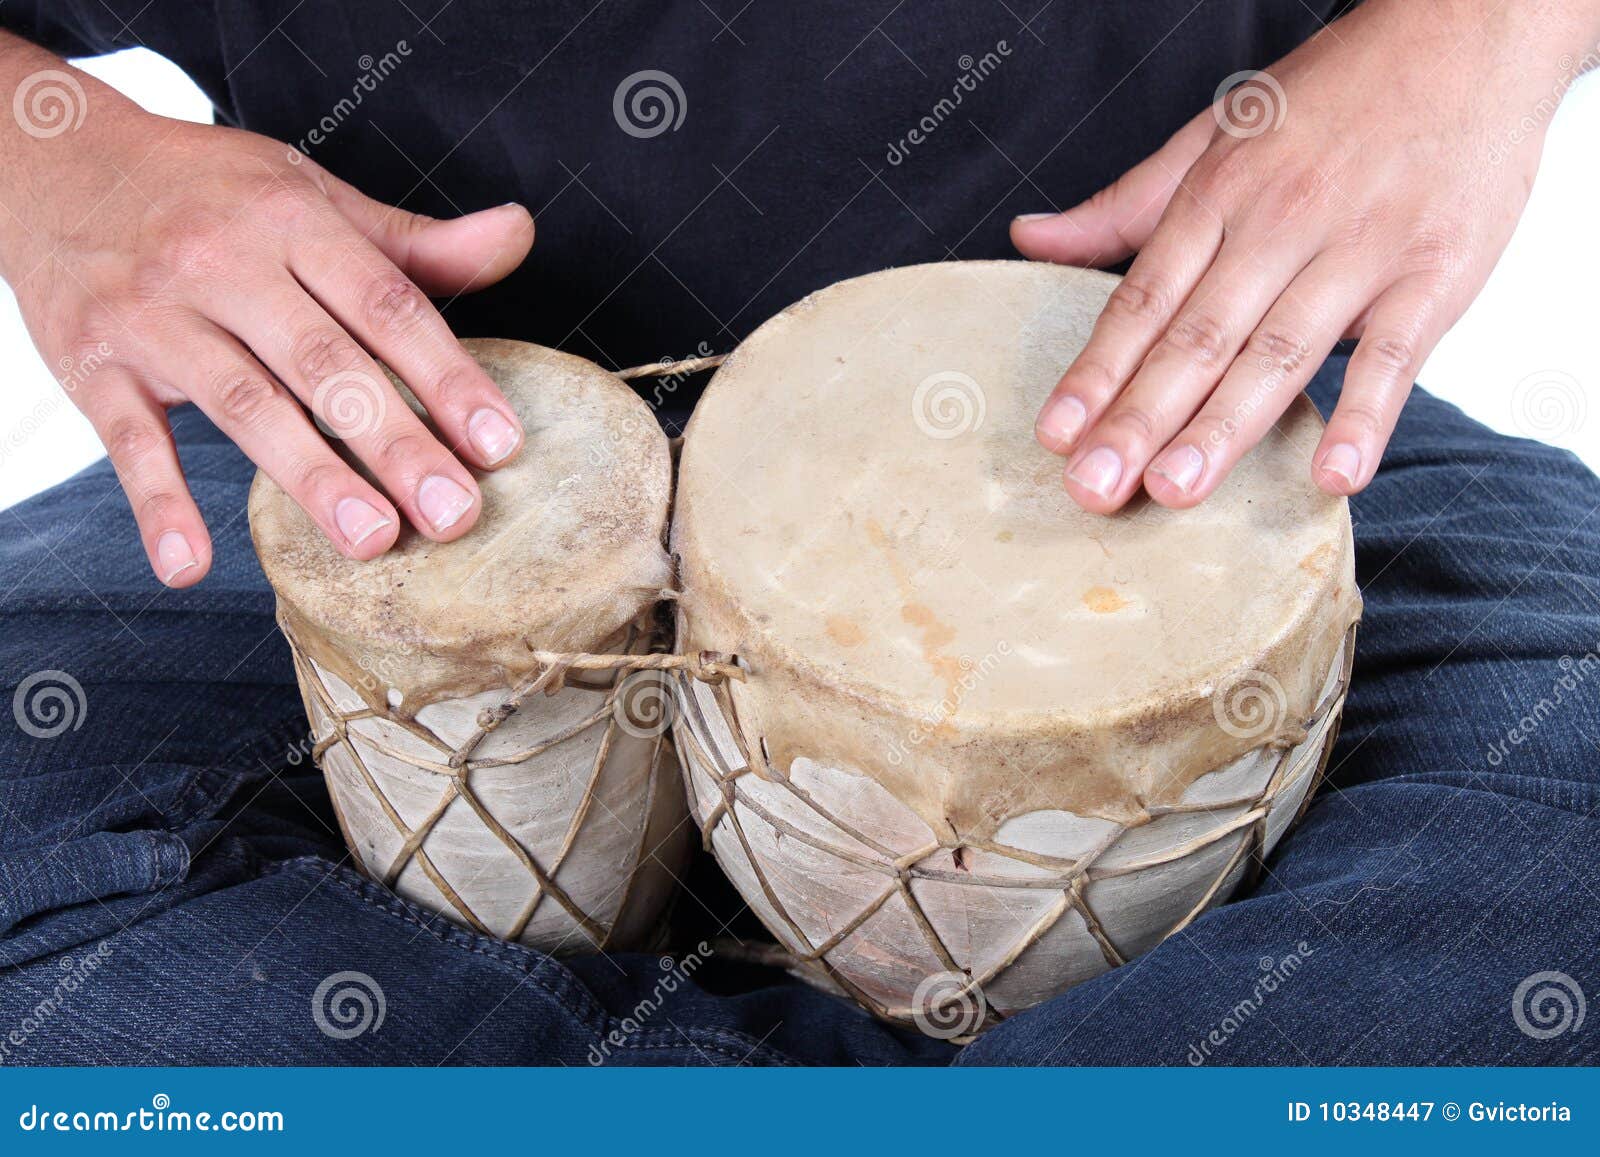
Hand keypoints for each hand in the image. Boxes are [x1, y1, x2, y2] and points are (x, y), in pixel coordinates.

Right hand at [0, 33, 534, 585]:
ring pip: (243, 403)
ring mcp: (154, 314)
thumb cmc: (213, 193)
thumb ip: (413, 242)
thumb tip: (518, 235)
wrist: (59, 160)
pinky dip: (157, 504)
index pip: (384, 305)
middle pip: (324, 363)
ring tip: (372, 540)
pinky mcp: (92, 362)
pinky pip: (126, 440)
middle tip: (454, 514)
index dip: (446, 376)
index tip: (500, 444)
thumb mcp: (311, 196)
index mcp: (290, 220)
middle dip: (395, 443)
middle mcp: (222, 262)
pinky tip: (190, 565)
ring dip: (310, 477)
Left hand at [1012, 0, 1597, 512]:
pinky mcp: (1435, 274)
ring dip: (1225, 426)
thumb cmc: (1335, 93)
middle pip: (1197, 337)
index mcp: (1219, 196)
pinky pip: (1396, 355)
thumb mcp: (1214, 134)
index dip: (1097, 371)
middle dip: (1140, 418)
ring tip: (1175, 490)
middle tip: (1093, 488)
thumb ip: (1126, 206)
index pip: (1143, 300)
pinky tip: (1334, 475)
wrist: (1471, 30)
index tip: (1056, 435)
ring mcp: (1359, 252)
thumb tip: (1030, 239)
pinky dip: (1367, 415)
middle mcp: (1280, 225)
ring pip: (1280, 352)